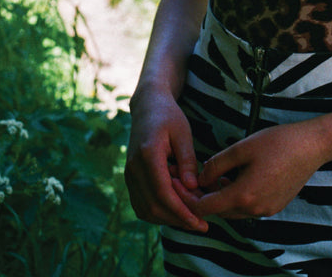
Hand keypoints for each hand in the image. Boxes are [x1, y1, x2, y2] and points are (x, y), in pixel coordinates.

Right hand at [125, 86, 208, 232]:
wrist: (147, 106)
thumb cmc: (168, 116)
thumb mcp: (183, 133)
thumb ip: (187, 160)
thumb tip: (193, 188)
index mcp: (147, 155)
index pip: (163, 193)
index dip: (182, 212)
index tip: (201, 222)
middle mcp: (133, 168)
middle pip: (154, 206)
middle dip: (178, 219)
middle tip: (202, 224)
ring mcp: (129, 175)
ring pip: (146, 210)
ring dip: (169, 218)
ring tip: (192, 218)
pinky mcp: (130, 179)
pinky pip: (142, 204)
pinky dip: (159, 212)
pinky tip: (178, 210)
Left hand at [194, 120, 325, 219]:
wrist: (312, 146)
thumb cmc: (278, 142)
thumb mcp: (242, 147)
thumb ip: (217, 164)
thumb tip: (200, 178)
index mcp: (243, 195)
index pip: (205, 208)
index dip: (189, 197)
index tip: (180, 184)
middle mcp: (254, 210)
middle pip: (218, 211)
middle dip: (205, 197)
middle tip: (197, 177)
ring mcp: (266, 211)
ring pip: (233, 210)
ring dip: (222, 197)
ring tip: (218, 175)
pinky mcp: (275, 206)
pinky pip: (248, 207)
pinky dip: (238, 197)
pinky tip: (238, 177)